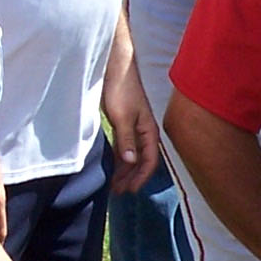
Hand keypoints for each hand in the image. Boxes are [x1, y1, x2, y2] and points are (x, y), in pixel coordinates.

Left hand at [102, 60, 160, 195]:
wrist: (115, 67)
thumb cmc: (122, 88)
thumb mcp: (123, 116)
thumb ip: (126, 140)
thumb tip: (130, 162)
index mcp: (149, 131)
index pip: (150, 161)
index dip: (141, 178)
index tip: (130, 190)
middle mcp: (144, 132)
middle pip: (140, 161)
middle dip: (131, 178)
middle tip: (118, 192)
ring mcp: (133, 129)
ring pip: (131, 156)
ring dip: (124, 170)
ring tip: (113, 184)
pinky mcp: (122, 124)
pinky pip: (123, 147)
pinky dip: (118, 159)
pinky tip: (111, 167)